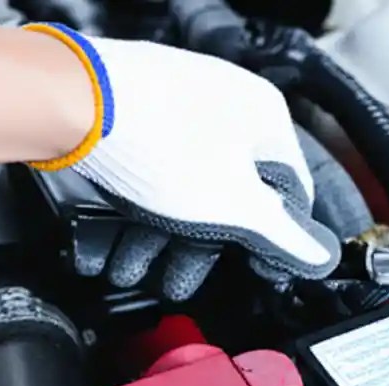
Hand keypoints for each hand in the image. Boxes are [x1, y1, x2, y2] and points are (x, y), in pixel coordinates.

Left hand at [34, 26, 340, 299]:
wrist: (67, 100)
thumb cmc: (155, 139)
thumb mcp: (234, 207)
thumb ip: (282, 237)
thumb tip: (321, 257)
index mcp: (265, 120)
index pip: (289, 194)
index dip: (273, 243)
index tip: (256, 274)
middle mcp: (226, 107)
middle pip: (227, 197)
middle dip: (196, 252)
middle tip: (178, 282)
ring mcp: (177, 107)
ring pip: (181, 189)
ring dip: (155, 242)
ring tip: (131, 273)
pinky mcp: (134, 113)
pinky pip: (147, 172)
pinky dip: (133, 213)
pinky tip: (111, 248)